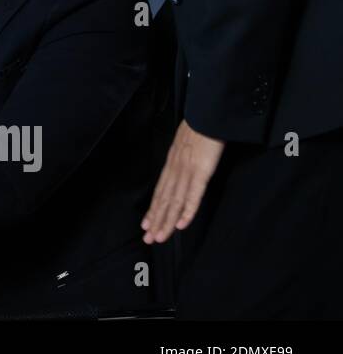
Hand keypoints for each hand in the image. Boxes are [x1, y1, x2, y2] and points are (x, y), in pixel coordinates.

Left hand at [141, 119, 224, 244]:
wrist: (207, 115)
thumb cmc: (200, 129)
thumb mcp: (185, 147)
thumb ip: (182, 161)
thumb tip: (181, 171)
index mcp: (171, 165)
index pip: (160, 192)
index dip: (153, 210)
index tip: (146, 225)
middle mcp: (175, 170)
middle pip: (164, 200)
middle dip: (156, 221)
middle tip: (149, 238)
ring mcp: (187, 172)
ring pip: (174, 202)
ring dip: (167, 221)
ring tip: (160, 237)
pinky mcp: (201, 172)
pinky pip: (193, 195)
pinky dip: (187, 211)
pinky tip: (182, 224)